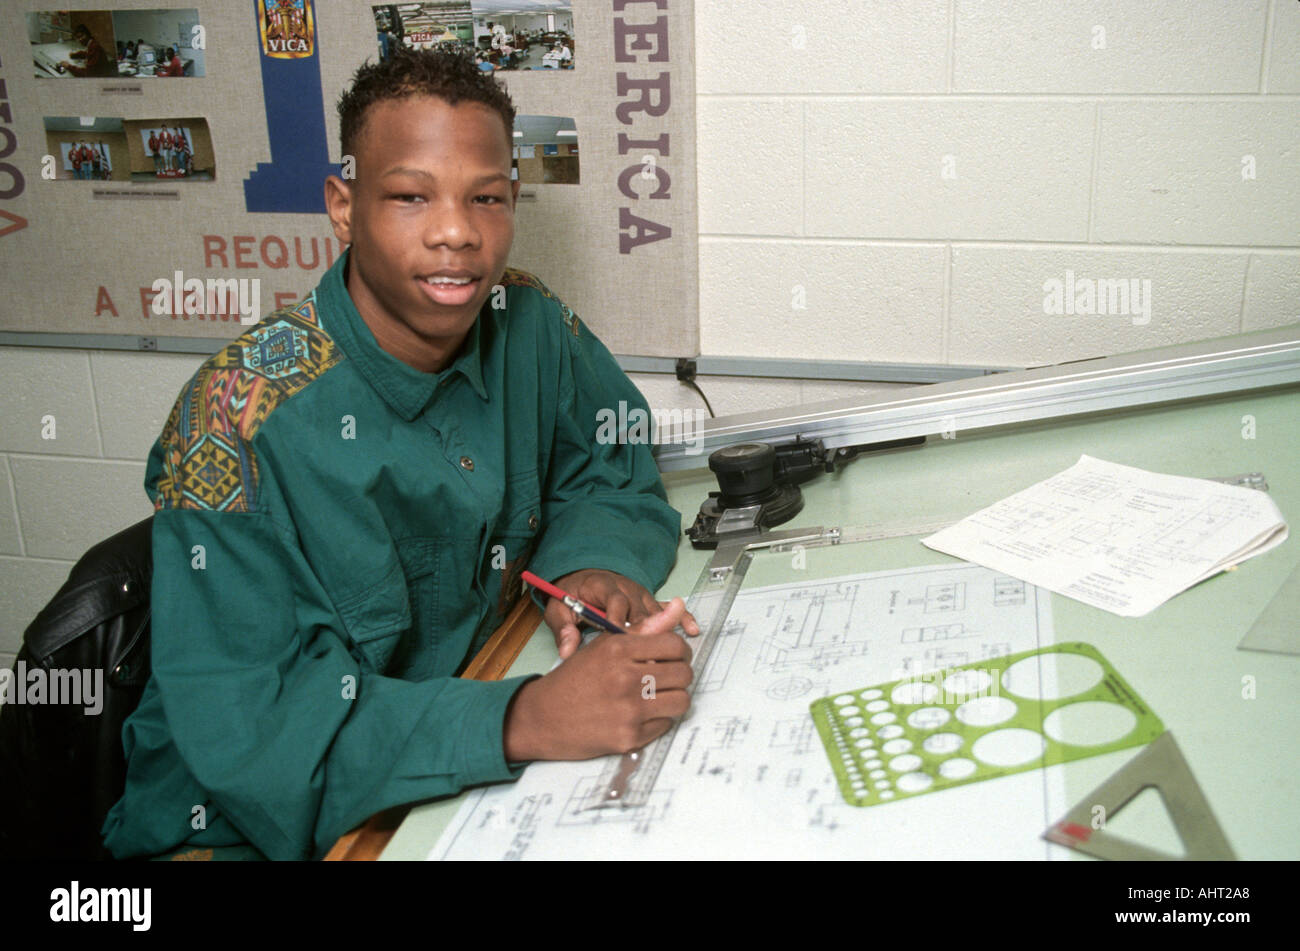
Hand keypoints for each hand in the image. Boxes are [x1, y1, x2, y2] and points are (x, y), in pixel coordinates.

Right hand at [504, 597, 693, 760]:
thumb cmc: (574, 679)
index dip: (680, 650)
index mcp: (619, 650)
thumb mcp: (605, 645)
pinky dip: (658, 719)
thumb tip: (679, 605)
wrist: (543, 717)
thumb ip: (645, 627)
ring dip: (674, 697)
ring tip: (658, 695)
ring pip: (681, 701)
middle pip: (684, 673)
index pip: (675, 645)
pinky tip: (641, 713)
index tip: (674, 656)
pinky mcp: (629, 737)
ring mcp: (629, 710)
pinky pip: (666, 724)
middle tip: (667, 676)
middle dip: (680, 674)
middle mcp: (625, 678)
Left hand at [542, 568, 699, 658]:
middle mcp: (625, 587)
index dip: (619, 621)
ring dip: (662, 633)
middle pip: (639, 610)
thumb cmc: (571, 595)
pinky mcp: (648, 601)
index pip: (615, 601)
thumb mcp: (558, 609)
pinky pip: (667, 608)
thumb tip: (567, 650)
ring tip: (669, 655)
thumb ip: (563, 628)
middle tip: (647, 658)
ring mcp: (640, 594)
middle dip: (644, 634)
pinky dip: (680, 617)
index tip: (620, 641)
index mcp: (602, 585)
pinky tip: (691, 629)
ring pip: (654, 613)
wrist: (582, 577)